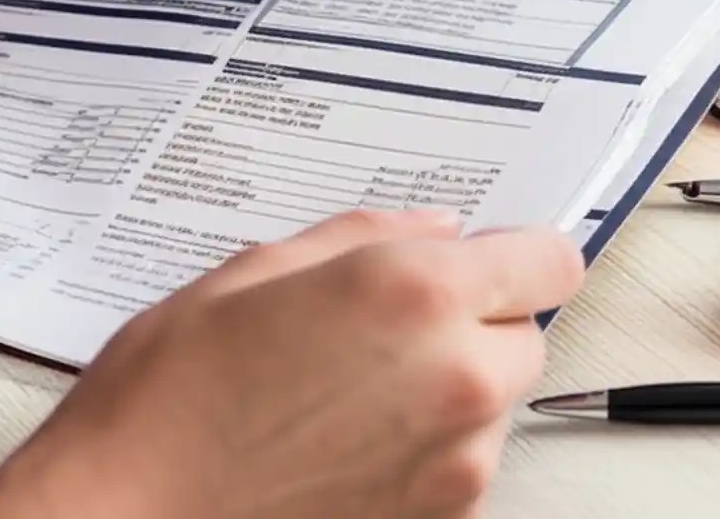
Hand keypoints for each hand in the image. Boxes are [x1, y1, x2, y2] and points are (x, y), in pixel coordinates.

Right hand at [0, 210, 584, 518]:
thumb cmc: (168, 402)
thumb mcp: (255, 274)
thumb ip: (368, 237)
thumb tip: (436, 229)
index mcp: (415, 295)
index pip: (550, 260)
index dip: (521, 255)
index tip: (493, 260)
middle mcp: (455, 377)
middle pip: (526, 334)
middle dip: (477, 322)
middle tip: (394, 327)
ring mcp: (456, 461)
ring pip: (497, 401)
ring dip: (453, 386)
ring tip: (353, 390)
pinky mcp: (443, 518)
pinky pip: (467, 461)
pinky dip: (432, 446)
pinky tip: (350, 440)